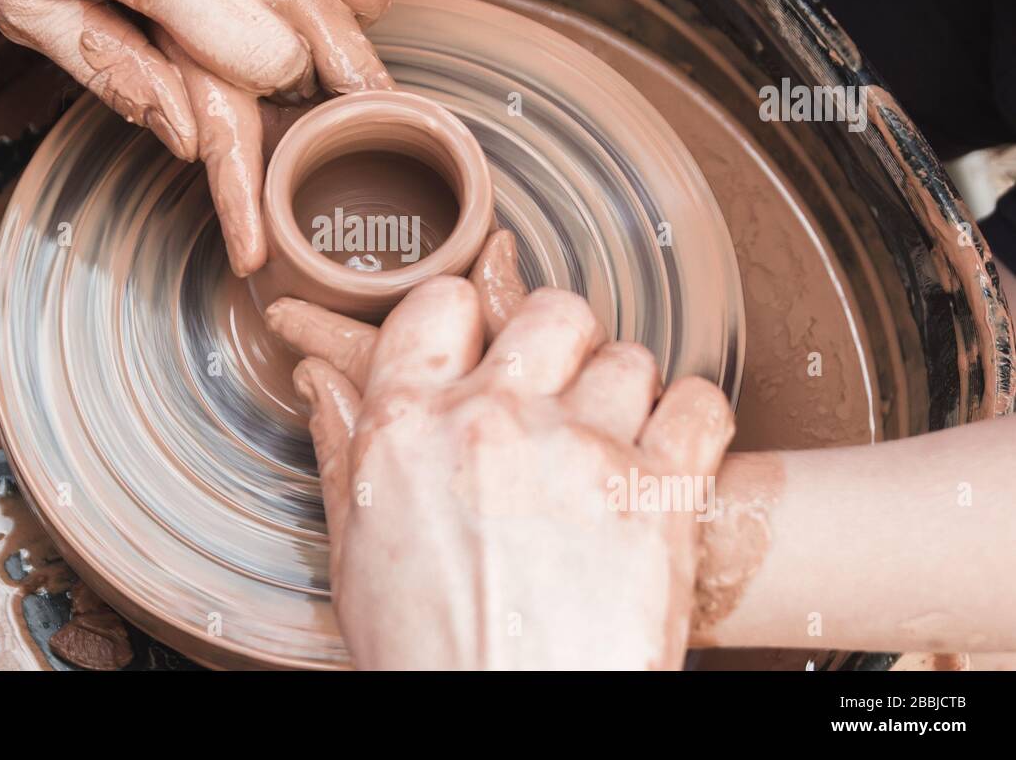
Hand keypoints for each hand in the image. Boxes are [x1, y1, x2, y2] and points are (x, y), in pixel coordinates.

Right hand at [266, 232, 735, 668]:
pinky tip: (669, 449)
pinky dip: (693, 418)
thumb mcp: (356, 551)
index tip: (481, 348)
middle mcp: (493, 421)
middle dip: (558, 341)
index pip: (442, 303)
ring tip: (613, 438)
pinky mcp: (660, 495)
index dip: (465, 322)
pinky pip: (700, 403)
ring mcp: (582, 452)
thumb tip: (320, 377)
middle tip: (559, 386)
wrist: (510, 722)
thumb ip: (343, 446)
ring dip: (624, 391)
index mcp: (408, 427)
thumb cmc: (430, 654)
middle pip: (551, 312)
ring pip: (629, 357)